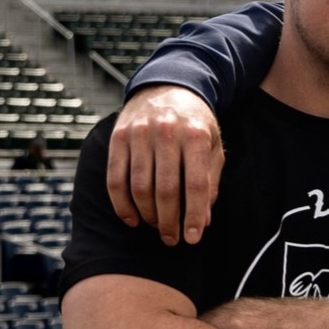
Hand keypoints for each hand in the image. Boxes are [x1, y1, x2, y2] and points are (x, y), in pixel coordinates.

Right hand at [107, 85, 223, 245]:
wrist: (167, 89)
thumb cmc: (195, 125)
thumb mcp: (213, 146)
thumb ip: (210, 182)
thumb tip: (204, 220)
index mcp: (196, 136)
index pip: (196, 185)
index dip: (194, 216)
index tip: (193, 238)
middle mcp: (167, 133)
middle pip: (165, 189)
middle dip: (169, 221)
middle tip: (172, 239)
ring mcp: (139, 134)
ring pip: (139, 187)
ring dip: (147, 215)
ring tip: (156, 227)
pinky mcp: (118, 138)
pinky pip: (116, 179)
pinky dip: (122, 205)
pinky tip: (132, 219)